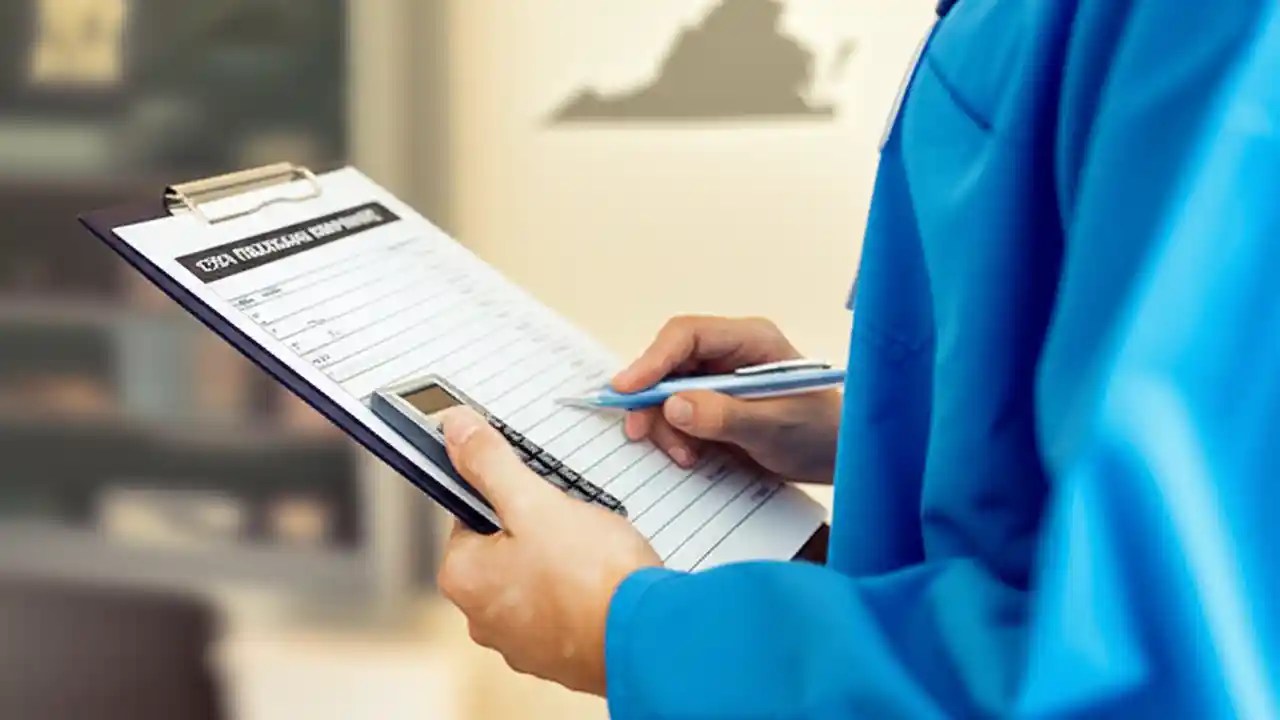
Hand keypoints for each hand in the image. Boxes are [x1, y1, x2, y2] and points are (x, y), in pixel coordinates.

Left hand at [435, 407, 660, 695]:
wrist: (648, 637)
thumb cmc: (592, 575)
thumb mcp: (534, 502)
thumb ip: (490, 463)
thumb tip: (455, 429)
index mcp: (463, 578)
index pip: (469, 515)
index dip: (507, 494)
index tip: (537, 493)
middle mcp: (481, 618)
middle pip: (503, 549)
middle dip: (536, 530)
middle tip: (572, 522)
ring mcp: (520, 644)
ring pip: (533, 580)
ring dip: (558, 564)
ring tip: (593, 553)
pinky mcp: (557, 659)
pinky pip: (561, 611)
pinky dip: (578, 595)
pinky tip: (603, 583)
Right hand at [613, 316, 842, 483]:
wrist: (837, 459)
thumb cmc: (820, 433)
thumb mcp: (774, 425)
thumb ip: (725, 415)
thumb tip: (673, 405)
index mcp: (750, 340)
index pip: (688, 336)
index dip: (652, 360)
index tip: (627, 389)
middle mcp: (730, 353)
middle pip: (669, 363)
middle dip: (651, 399)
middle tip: (640, 431)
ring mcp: (719, 378)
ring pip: (666, 390)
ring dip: (664, 424)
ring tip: (684, 455)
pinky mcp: (713, 403)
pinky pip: (676, 412)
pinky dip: (674, 435)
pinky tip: (692, 455)